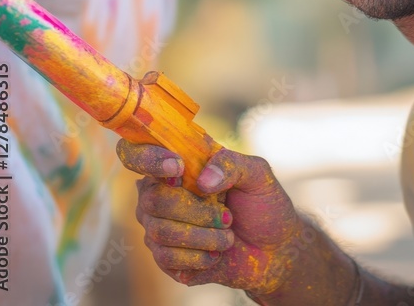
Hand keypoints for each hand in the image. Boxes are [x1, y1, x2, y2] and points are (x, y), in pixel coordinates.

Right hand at [116, 141, 306, 295]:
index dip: (150, 159)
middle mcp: (162, 192)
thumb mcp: (257, 174)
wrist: (274, 251)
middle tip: (227, 216)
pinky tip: (216, 254)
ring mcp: (160, 226)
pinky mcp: (166, 258)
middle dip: (195, 211)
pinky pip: (167, 259)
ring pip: (160, 231)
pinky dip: (198, 258)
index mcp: (179, 164)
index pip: (139, 153)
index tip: (178, 169)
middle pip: (152, 199)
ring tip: (227, 237)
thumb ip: (231, 164)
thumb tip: (203, 181)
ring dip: (202, 237)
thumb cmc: (263, 204)